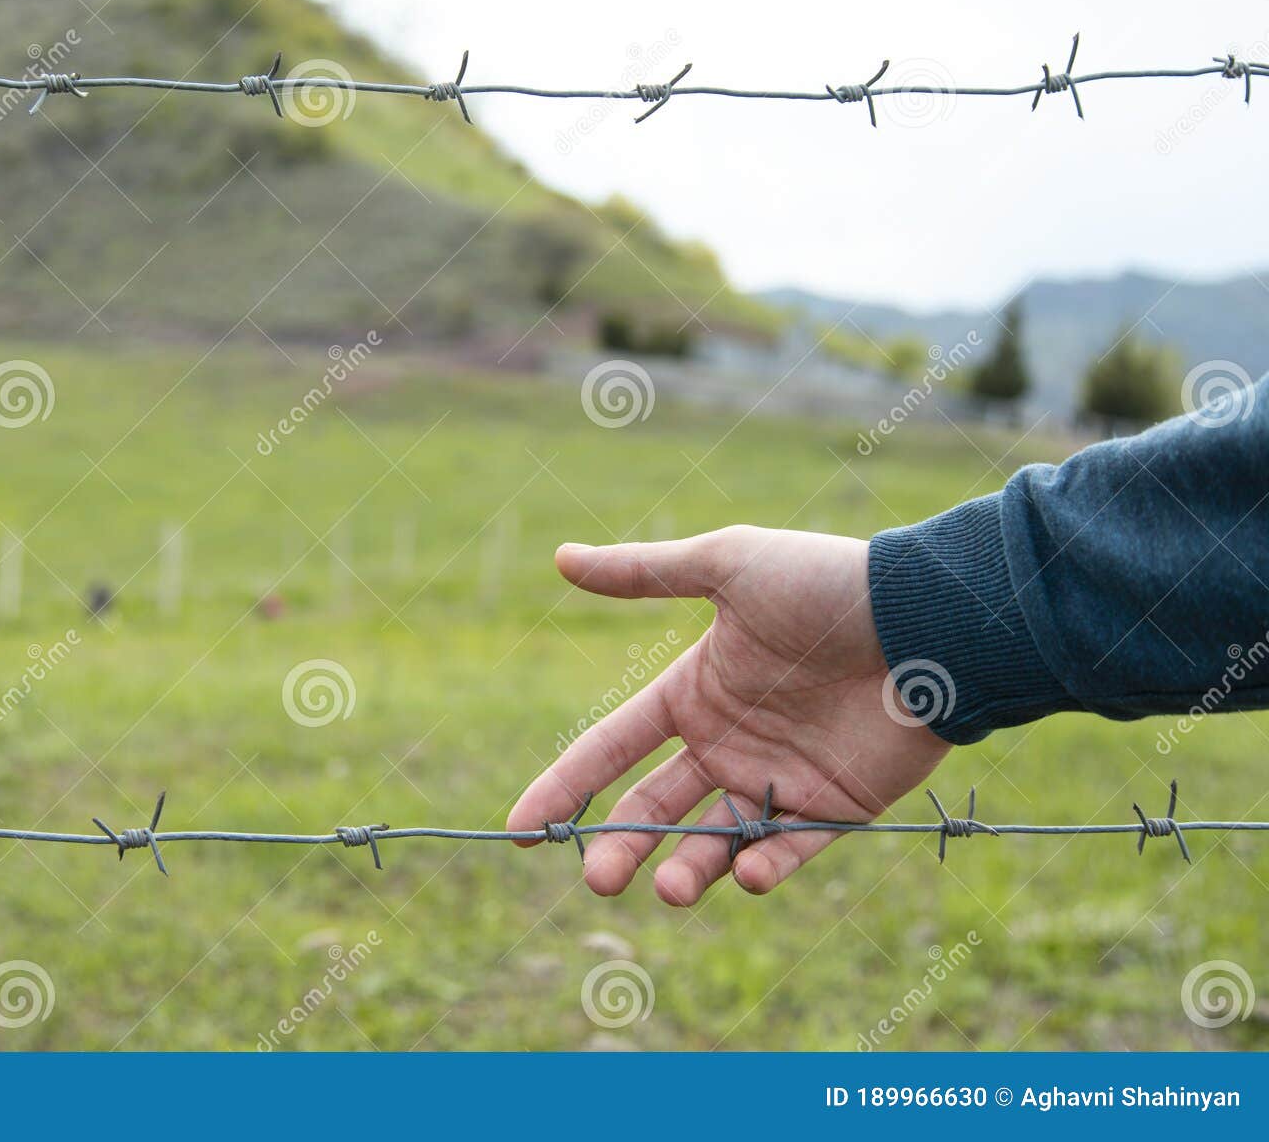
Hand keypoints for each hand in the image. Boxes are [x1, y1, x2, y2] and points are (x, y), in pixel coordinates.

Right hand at [507, 525, 951, 903]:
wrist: (927, 621)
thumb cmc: (824, 587)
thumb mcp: (726, 566)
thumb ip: (643, 572)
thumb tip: (559, 559)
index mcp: (694, 692)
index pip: (611, 747)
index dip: (564, 786)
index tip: (520, 830)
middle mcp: (727, 742)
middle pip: (653, 809)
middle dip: (619, 848)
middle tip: (600, 879)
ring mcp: (779, 779)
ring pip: (714, 843)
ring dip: (685, 872)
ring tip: (669, 889)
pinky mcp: (834, 808)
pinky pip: (788, 850)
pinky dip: (762, 868)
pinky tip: (746, 872)